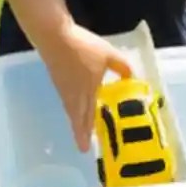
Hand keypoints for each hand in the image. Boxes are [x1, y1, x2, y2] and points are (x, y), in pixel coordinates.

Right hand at [37, 23, 132, 152]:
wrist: (53, 36)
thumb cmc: (82, 47)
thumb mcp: (109, 55)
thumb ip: (122, 67)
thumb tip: (132, 78)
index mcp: (87, 93)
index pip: (87, 119)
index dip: (85, 134)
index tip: (84, 150)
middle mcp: (73, 95)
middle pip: (77, 117)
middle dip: (81, 132)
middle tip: (83, 145)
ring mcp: (63, 88)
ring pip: (71, 109)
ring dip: (77, 120)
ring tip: (83, 128)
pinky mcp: (58, 79)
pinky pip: (67, 100)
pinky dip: (73, 107)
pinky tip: (77, 104)